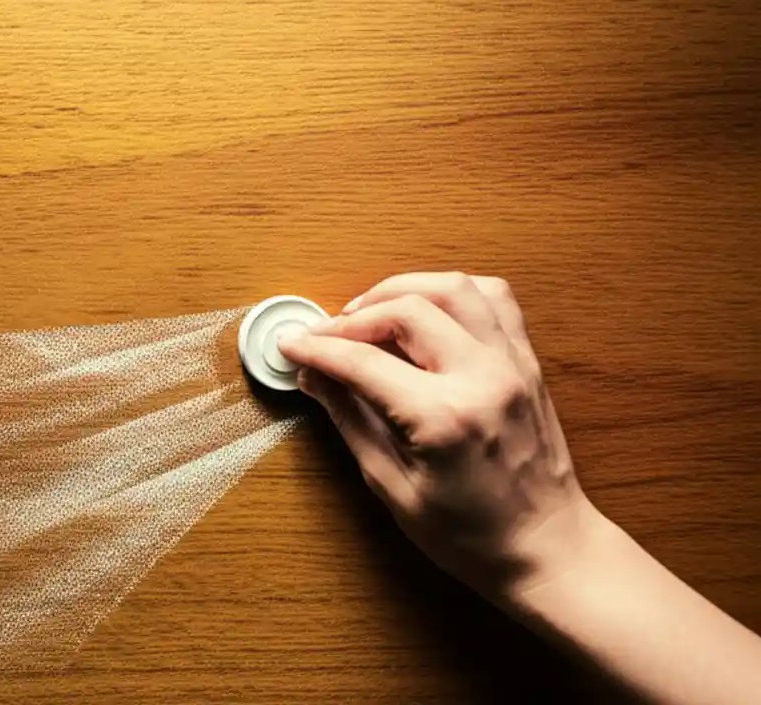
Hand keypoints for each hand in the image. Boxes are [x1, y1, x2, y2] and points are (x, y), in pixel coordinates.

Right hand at [278, 272, 599, 600]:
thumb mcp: (393, 488)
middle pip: (407, 309)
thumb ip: (351, 422)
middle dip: (354, 316)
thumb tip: (314, 377)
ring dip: (402, 290)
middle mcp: (483, 378)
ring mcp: (511, 366)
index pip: (363, 361)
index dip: (317, 349)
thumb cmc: (471, 537)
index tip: (290, 345)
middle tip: (326, 336)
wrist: (549, 551)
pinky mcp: (527, 364)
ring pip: (453, 288)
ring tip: (370, 314)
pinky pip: (492, 299)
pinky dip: (452, 293)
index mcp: (443, 418)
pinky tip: (425, 311)